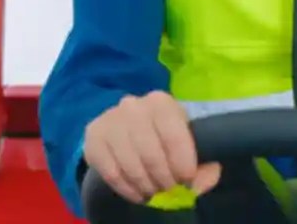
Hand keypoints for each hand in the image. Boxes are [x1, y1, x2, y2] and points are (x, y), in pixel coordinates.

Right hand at [83, 91, 222, 203]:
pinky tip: (137, 193)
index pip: (174, 137)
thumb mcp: (186, 141)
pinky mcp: (93, 137)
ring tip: (154, 192)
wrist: (124, 126)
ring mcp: (110, 120)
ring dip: (146, 186)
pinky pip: (111, 173)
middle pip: (151, 154)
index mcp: (161, 102)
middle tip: (169, 190)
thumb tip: (199, 181)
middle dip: (164, 179)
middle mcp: (133, 106)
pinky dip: (127, 189)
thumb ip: (203, 162)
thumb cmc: (162, 135)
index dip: (183, 164)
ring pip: (131, 166)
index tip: (186, 180)